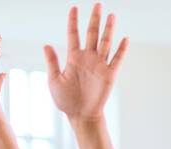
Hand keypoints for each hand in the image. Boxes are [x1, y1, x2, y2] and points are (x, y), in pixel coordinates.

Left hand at [44, 4, 128, 123]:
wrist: (80, 115)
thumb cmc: (65, 100)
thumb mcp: (54, 81)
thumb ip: (52, 62)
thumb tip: (46, 44)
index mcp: (74, 58)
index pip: (73, 35)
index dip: (73, 21)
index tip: (73, 7)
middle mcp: (88, 58)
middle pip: (92, 34)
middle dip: (95, 19)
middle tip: (97, 4)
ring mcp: (99, 65)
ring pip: (105, 42)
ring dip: (109, 29)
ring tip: (111, 15)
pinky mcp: (109, 74)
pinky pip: (117, 59)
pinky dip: (121, 49)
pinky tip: (124, 38)